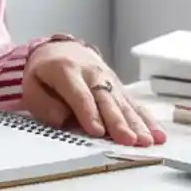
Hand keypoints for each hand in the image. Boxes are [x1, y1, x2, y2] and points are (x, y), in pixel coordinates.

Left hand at [21, 39, 165, 146]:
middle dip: (119, 122)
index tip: (97, 132)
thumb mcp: (32, 85)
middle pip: (107, 100)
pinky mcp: (119, 87)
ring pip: (124, 103)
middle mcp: (93, 74)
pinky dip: (146, 119)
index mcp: (67, 71)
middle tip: (129, 140)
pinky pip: (134, 103)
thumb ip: (44, 105)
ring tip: (147, 140)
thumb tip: (63, 120)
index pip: (80, 95)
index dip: (89, 113)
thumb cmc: (44, 73)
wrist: (62, 49)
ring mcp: (109, 79)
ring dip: (137, 123)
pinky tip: (157, 133)